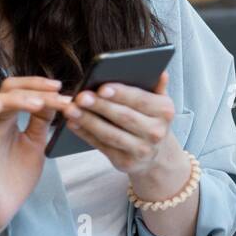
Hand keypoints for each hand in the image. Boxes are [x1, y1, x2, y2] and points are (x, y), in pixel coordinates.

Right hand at [0, 76, 73, 235]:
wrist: (2, 207)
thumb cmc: (16, 177)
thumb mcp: (36, 144)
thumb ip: (41, 123)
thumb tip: (55, 101)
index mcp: (8, 120)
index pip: (19, 91)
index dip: (39, 85)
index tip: (62, 88)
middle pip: (6, 90)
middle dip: (33, 88)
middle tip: (58, 93)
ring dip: (15, 99)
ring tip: (38, 104)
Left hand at [64, 72, 179, 180]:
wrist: (156, 154)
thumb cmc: (150, 120)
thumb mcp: (157, 103)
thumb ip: (156, 87)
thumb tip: (160, 72)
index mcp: (165, 111)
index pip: (141, 100)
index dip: (121, 94)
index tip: (101, 88)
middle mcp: (156, 132)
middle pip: (125, 117)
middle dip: (101, 106)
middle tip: (81, 97)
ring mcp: (142, 150)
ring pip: (111, 134)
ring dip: (89, 121)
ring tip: (71, 109)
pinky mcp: (126, 162)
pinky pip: (102, 147)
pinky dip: (86, 134)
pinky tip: (73, 124)